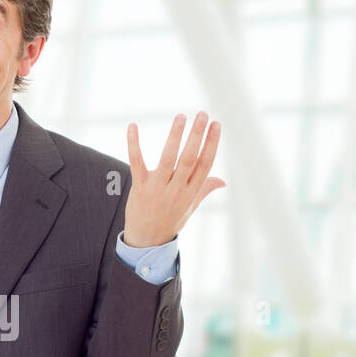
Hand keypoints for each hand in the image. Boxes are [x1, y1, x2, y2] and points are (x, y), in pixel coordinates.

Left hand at [123, 111, 223, 246]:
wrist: (146, 241)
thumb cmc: (170, 221)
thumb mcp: (190, 207)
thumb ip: (204, 190)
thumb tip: (222, 181)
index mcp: (191, 192)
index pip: (205, 164)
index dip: (212, 143)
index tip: (216, 124)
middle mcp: (177, 190)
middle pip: (189, 159)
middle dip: (197, 135)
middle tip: (203, 115)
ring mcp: (158, 189)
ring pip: (168, 159)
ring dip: (175, 137)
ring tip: (181, 117)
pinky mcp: (140, 187)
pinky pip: (137, 162)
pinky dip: (133, 144)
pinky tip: (132, 126)